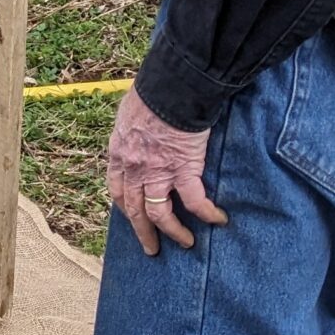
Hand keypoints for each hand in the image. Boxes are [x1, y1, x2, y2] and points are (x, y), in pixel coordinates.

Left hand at [104, 87, 227, 254]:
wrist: (171, 87)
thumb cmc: (152, 93)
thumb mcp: (129, 112)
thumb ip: (133, 129)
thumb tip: (140, 130)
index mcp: (119, 153)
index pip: (116, 188)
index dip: (124, 206)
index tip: (131, 215)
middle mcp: (134, 167)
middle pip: (134, 209)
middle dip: (143, 232)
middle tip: (151, 247)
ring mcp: (158, 171)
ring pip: (160, 214)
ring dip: (173, 232)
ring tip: (186, 244)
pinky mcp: (184, 169)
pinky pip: (194, 201)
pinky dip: (206, 213)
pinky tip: (218, 219)